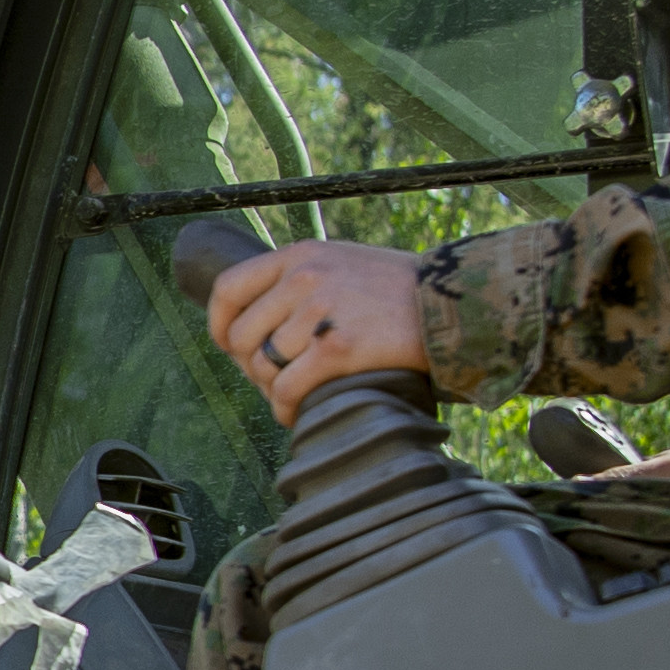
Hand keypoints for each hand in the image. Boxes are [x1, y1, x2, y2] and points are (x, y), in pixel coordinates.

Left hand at [204, 236, 425, 417]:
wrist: (452, 302)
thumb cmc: (399, 290)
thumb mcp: (343, 262)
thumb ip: (302, 279)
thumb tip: (261, 318)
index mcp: (299, 257)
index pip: (229, 288)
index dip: (218, 324)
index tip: (226, 344)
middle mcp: (304, 279)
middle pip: (241, 335)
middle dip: (248, 365)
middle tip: (270, 379)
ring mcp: (320, 313)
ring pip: (263, 366)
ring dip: (270, 390)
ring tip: (288, 396)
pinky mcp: (338, 349)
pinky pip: (288, 389)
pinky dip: (284, 408)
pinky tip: (295, 413)